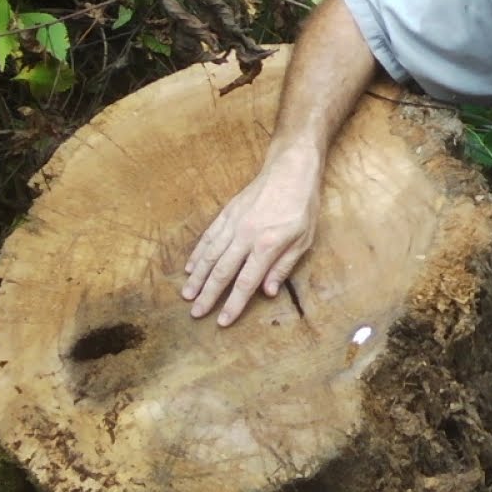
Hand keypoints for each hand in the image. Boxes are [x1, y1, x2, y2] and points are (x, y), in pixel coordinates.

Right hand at [181, 156, 320, 325]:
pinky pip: (208, 236)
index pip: (246, 282)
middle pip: (222, 271)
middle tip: (196, 314)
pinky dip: (198, 253)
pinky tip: (191, 267)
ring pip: (210, 255)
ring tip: (187, 295)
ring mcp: (233, 223)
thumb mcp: (304, 239)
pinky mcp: (227, 212)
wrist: (290, 170)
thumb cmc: (302, 206)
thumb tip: (267, 292)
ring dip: (197, 277)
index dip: (233, 304)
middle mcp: (246, 236)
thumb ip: (284, 266)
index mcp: (268, 245)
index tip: (222, 321)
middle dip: (208, 295)